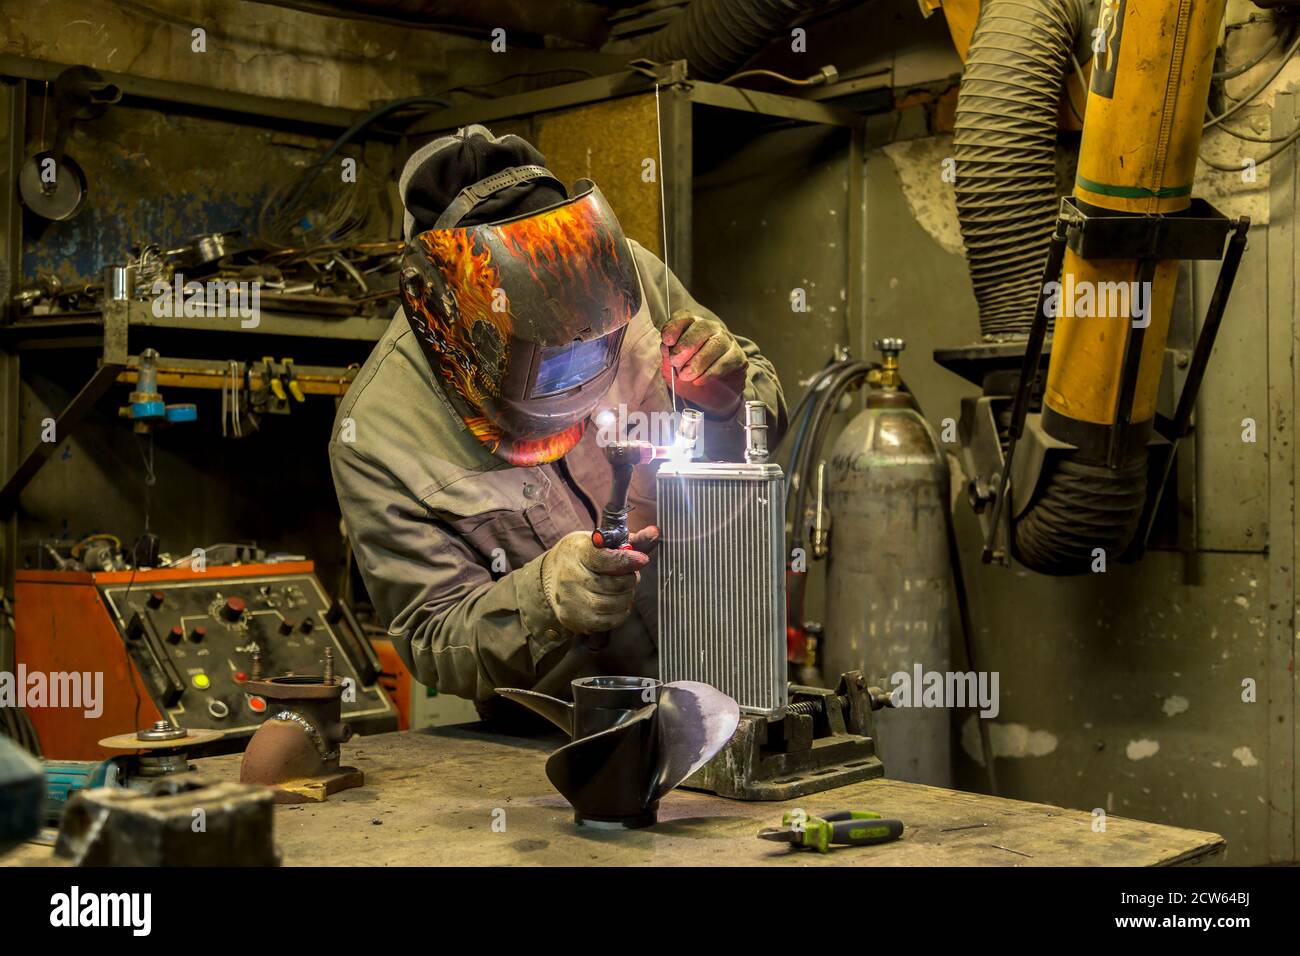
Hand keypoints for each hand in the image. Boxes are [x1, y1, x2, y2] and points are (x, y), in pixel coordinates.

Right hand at [541, 527, 658, 634]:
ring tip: (623, 588)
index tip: (642, 559)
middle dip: (630, 579)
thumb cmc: (581, 556)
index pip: (604, 559)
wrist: (549, 578)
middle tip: (630, 574)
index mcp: (578, 551)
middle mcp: (571, 577)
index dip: (627, 560)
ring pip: (613, 604)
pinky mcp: (575, 619)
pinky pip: (609, 621)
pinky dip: (620, 611)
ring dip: (626, 596)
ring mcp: (572, 600)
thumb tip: (655, 532)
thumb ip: (631, 540)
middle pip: (613, 584)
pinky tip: (617, 602)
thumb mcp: (601, 542)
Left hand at [661, 310, 747, 416]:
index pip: (684, 317)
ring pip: (715, 344)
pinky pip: (725, 361)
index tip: (667, 341)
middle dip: (686, 345)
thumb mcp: (671, 369)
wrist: (710, 397)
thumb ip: (667, 357)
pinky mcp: (738, 357)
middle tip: (675, 362)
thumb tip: (666, 347)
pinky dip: (710, 373)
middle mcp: (711, 328)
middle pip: (702, 327)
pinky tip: (699, 381)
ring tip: (686, 376)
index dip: (674, 327)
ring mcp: (726, 341)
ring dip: (698, 362)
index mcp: (691, 326)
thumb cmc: (688, 377)